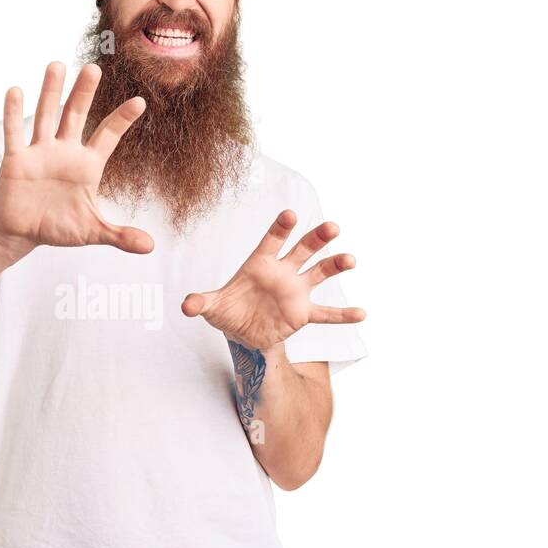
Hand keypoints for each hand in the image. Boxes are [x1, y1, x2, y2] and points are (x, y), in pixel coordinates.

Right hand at [0, 61, 153, 255]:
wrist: (21, 232)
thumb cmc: (58, 226)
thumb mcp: (92, 232)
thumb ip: (120, 236)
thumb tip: (151, 248)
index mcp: (87, 165)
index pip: (108, 136)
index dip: (122, 119)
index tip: (140, 101)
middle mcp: (64, 151)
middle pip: (76, 116)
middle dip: (83, 93)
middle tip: (93, 68)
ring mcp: (39, 152)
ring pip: (46, 116)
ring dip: (50, 93)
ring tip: (56, 65)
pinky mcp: (15, 160)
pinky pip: (14, 134)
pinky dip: (13, 114)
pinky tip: (16, 91)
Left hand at [181, 209, 365, 350]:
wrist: (243, 332)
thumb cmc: (229, 310)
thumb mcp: (212, 307)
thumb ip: (201, 303)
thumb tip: (186, 306)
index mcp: (260, 263)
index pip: (272, 241)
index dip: (280, 228)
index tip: (290, 215)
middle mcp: (282, 272)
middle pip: (303, 249)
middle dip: (317, 238)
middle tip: (332, 227)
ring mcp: (296, 291)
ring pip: (319, 272)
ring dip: (334, 265)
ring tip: (349, 259)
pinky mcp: (303, 313)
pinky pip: (326, 313)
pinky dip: (342, 314)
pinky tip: (361, 313)